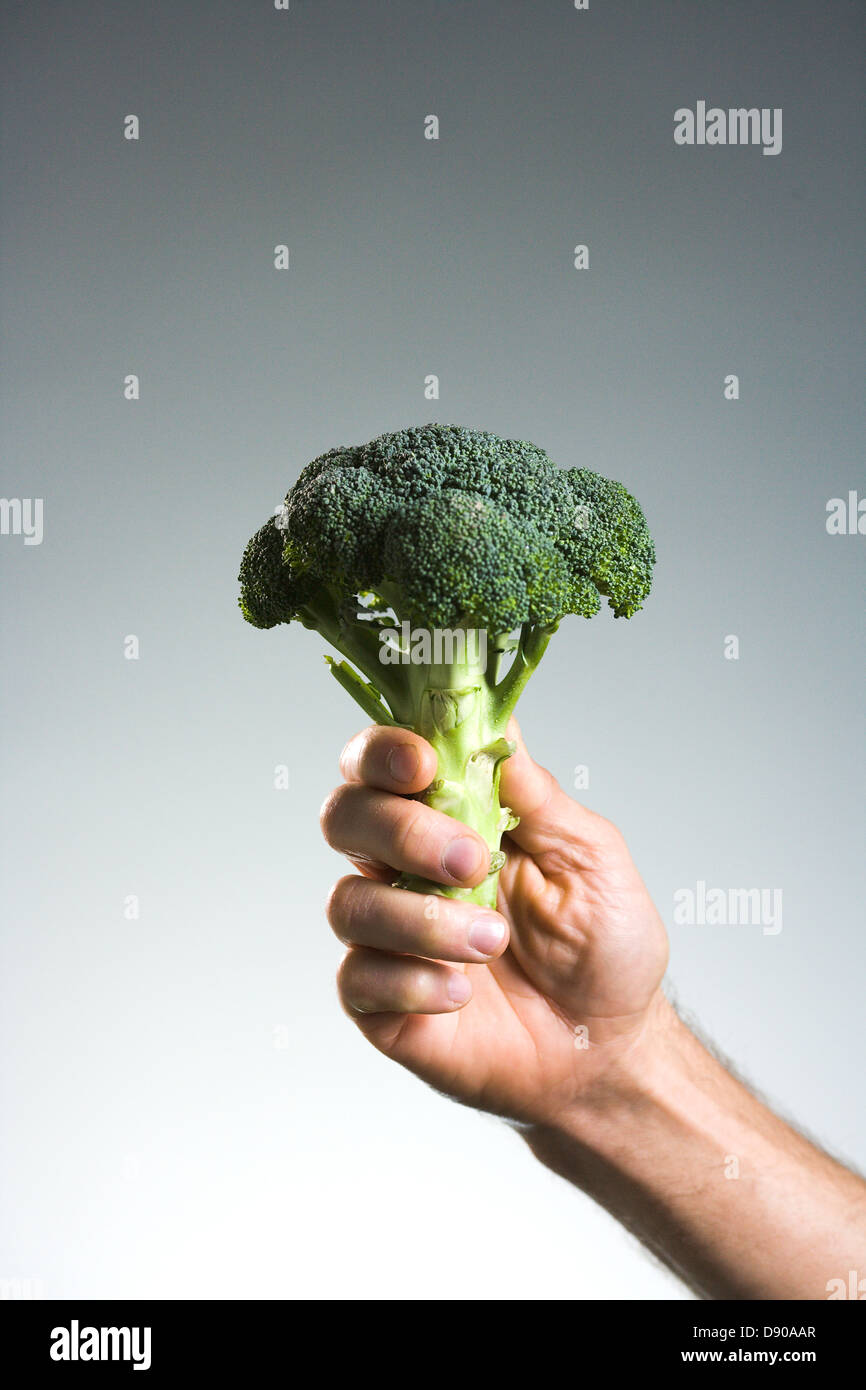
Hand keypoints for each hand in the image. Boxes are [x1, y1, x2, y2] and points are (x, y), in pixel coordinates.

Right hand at [319, 720, 668, 1125]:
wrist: (609, 1049)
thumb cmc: (602, 945)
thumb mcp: (590, 858)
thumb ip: (538, 796)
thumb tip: (497, 727)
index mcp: (449, 817)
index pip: (383, 763)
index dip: (384, 752)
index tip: (424, 764)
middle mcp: (404, 868)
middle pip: (345, 818)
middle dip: (400, 831)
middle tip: (470, 861)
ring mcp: (388, 935)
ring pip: (349, 902)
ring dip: (422, 919)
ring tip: (491, 943)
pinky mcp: (381, 1001)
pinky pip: (358, 978)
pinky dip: (412, 981)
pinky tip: (462, 993)